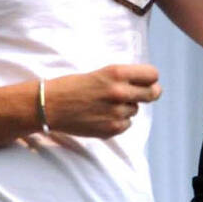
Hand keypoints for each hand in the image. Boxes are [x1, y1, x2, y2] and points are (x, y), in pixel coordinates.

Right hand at [43, 64, 160, 137]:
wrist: (49, 106)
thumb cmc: (73, 86)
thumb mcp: (101, 73)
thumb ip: (124, 78)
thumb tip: (150, 85)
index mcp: (117, 73)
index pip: (153, 74)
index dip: (150, 78)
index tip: (146, 81)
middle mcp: (119, 92)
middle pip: (153, 93)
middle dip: (149, 93)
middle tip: (139, 94)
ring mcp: (117, 112)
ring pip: (135, 110)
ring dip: (126, 108)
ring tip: (104, 105)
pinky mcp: (112, 129)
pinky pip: (127, 124)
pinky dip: (118, 121)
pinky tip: (101, 116)